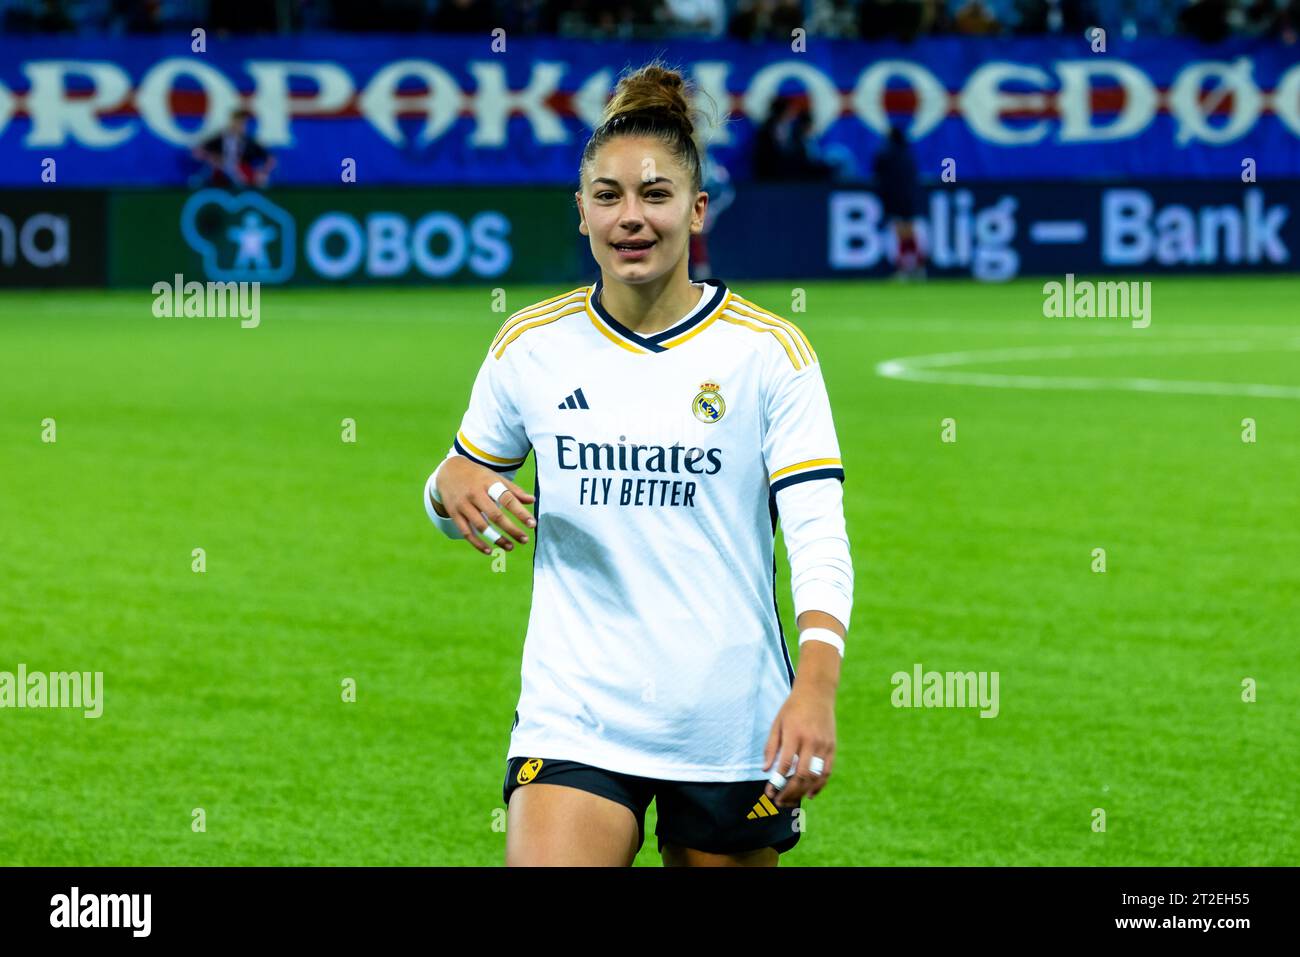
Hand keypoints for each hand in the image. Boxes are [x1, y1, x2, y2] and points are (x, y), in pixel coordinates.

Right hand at [431, 456, 535, 555]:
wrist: (449, 471)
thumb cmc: (478, 476)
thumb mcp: (495, 477)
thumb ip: (514, 490)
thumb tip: (533, 501)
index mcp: (488, 483)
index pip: (507, 498)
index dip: (520, 512)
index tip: (532, 524)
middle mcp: (475, 494)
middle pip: (495, 515)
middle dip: (511, 529)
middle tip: (524, 540)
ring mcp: (463, 505)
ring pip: (481, 526)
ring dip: (497, 539)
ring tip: (511, 547)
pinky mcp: (454, 514)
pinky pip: (466, 532)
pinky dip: (477, 543)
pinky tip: (489, 551)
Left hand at [761, 682, 835, 806]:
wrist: (817, 692)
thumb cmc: (792, 708)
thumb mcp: (777, 724)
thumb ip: (771, 747)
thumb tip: (765, 770)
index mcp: (794, 734)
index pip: (785, 765)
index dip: (777, 782)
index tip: (769, 792)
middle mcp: (811, 741)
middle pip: (801, 775)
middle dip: (789, 792)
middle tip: (779, 802)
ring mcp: (824, 745)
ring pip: (815, 776)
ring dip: (802, 792)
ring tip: (791, 801)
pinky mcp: (832, 747)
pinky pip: (827, 771)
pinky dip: (819, 786)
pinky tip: (809, 794)